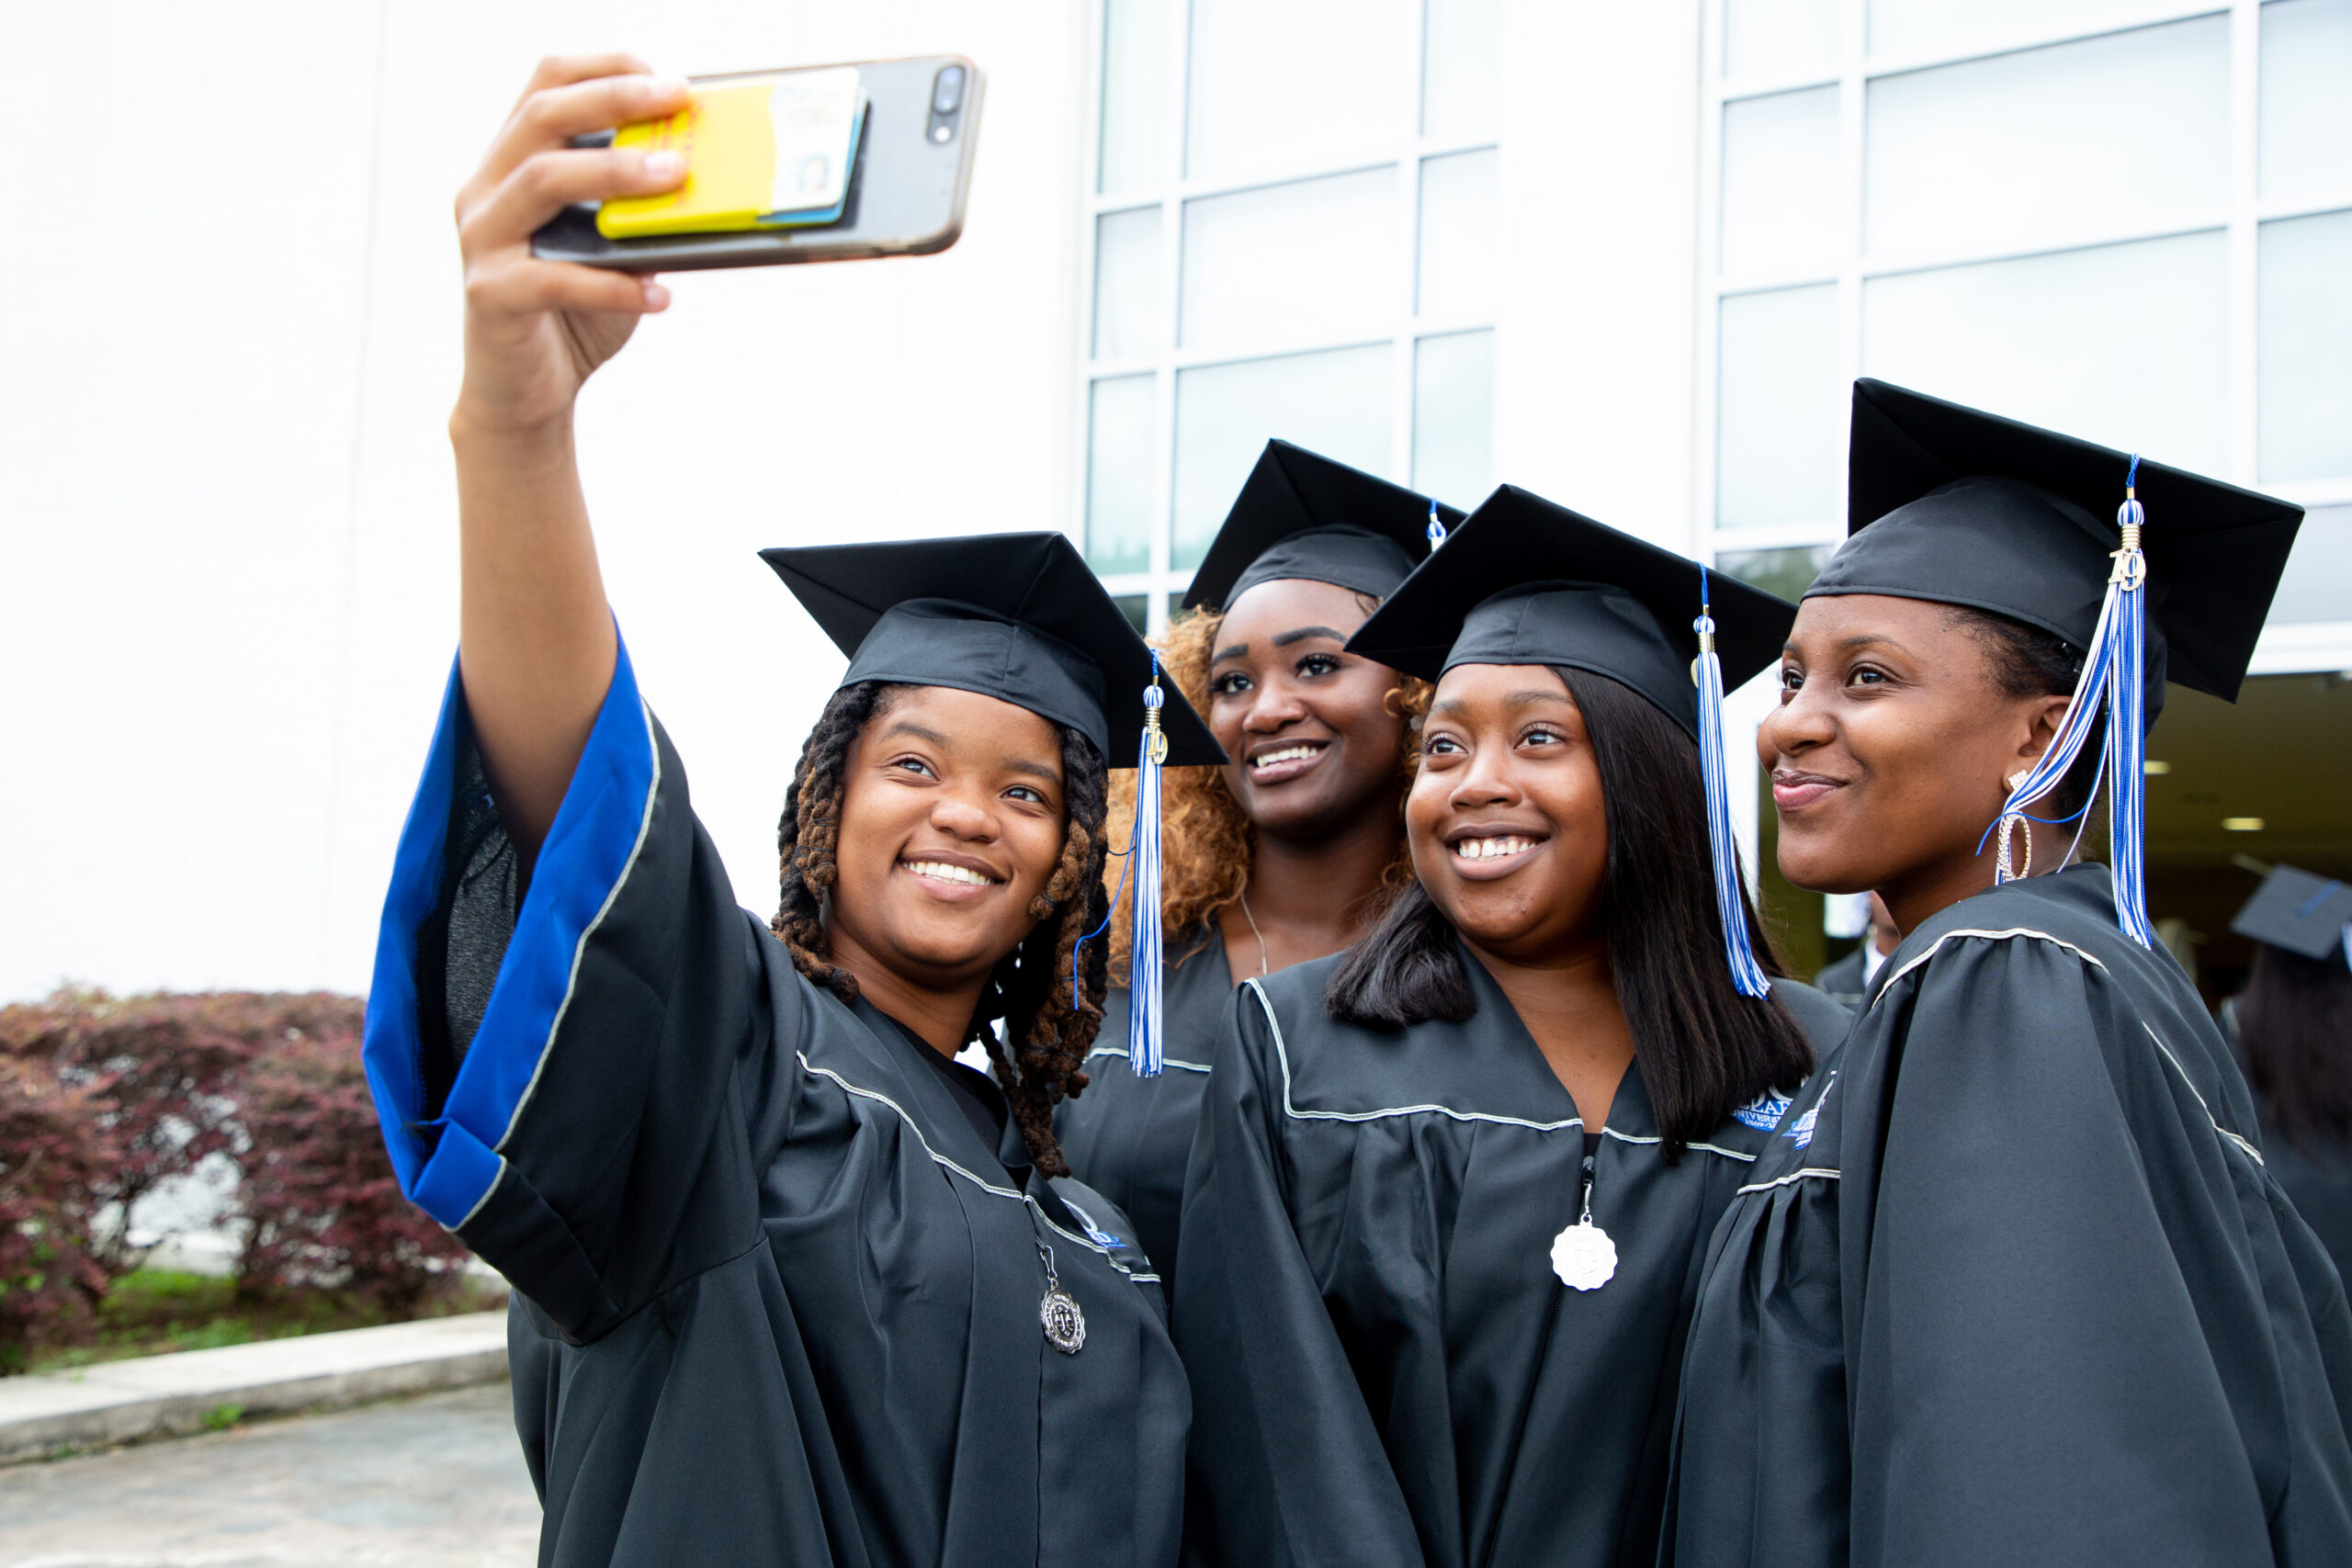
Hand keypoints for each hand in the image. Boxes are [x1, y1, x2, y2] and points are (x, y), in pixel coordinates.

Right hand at [451, 55, 690, 437]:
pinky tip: (660, 296)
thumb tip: (705, 179)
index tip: (665, 78)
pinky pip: (556, 278)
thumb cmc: (573, 315)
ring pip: (542, 180)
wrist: (523, 396)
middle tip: (677, 101)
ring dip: (615, 173)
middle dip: (614, 100)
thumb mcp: (612, 251)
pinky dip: (615, 285)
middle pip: (542, 116)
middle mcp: (486, 190)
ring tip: (674, 178)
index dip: (604, 69)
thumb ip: (637, 213)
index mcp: (511, 165)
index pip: (545, 84)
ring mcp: (483, 240)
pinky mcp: (491, 294)